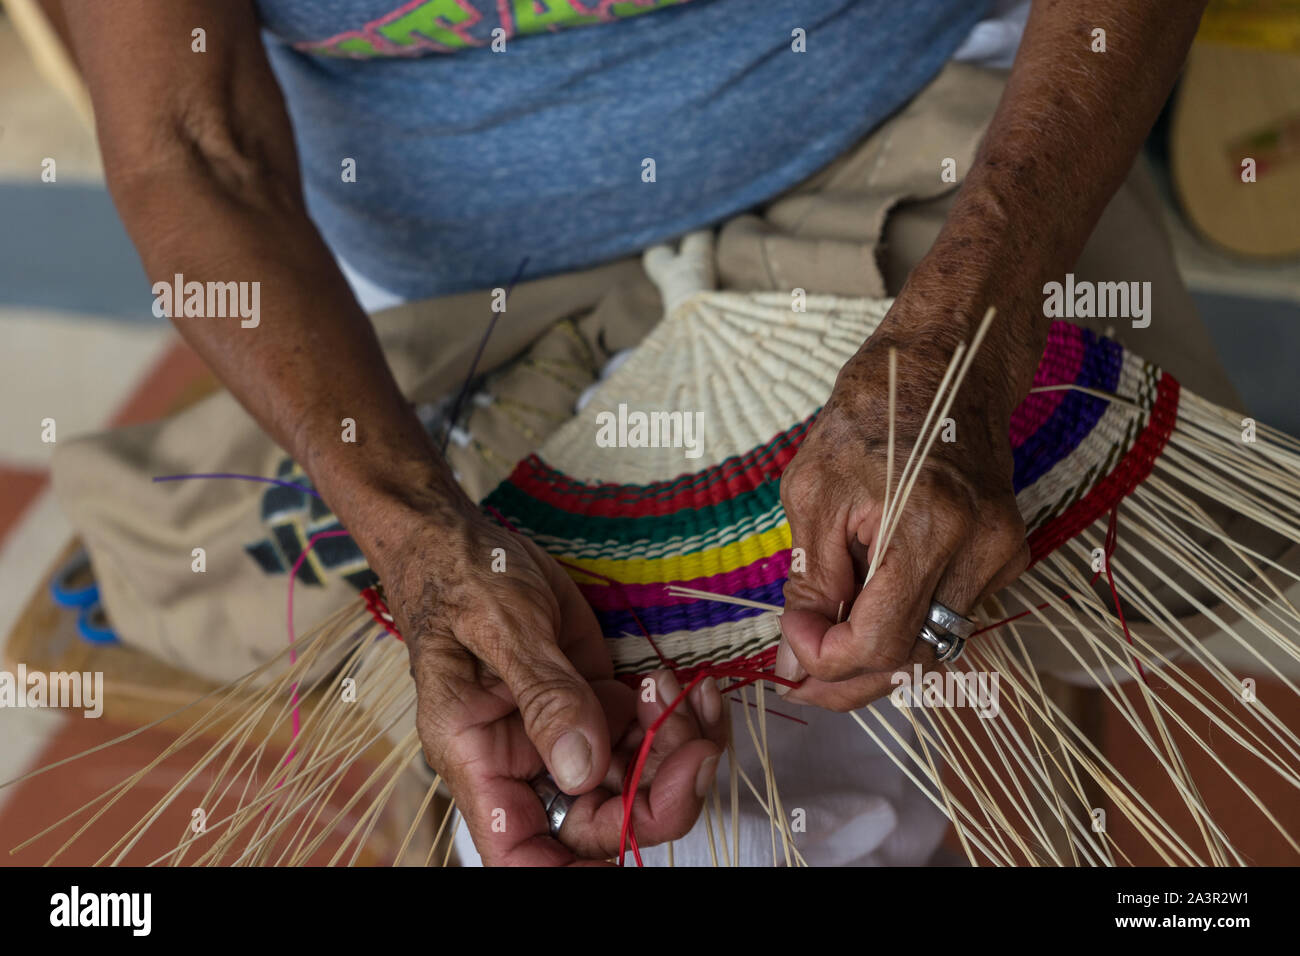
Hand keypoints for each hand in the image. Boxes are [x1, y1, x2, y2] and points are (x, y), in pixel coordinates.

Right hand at [377, 508, 726, 864]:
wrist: (465, 537)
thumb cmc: (462, 576)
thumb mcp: (501, 627)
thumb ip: (544, 696)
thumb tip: (582, 769)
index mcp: (479, 760)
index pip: (522, 853)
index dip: (573, 869)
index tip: (633, 841)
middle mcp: (523, 762)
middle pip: (597, 824)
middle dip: (655, 798)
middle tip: (696, 749)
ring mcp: (564, 734)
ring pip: (633, 781)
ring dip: (674, 750)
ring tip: (688, 695)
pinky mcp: (594, 702)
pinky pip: (644, 734)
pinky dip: (676, 717)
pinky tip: (689, 685)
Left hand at [774, 308, 1030, 709]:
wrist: (946, 365)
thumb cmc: (869, 415)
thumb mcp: (812, 493)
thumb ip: (809, 582)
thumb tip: (799, 655)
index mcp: (926, 527)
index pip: (880, 644)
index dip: (827, 663)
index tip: (792, 645)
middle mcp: (978, 549)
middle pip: (912, 661)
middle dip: (848, 679)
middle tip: (800, 676)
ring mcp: (1001, 554)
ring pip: (933, 646)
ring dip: (877, 653)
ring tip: (827, 634)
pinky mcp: (1008, 555)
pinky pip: (951, 616)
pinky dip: (906, 622)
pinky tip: (870, 600)